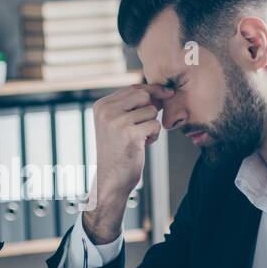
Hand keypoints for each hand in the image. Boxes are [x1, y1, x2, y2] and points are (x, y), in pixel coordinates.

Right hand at [83, 84, 169, 243]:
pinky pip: (155, 125)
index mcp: (101, 105)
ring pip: (151, 110)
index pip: (133, 88)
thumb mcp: (118, 123)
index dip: (151, 91)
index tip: (166, 94)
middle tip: (145, 125)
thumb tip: (161, 90)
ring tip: (140, 138)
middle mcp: (106, 111)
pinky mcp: (130, 134)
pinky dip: (154, 136)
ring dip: (151, 125)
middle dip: (151, 109)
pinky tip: (142, 145)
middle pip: (143, 95)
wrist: (111, 179)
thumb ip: (132, 105)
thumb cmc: (118, 150)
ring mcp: (117, 122)